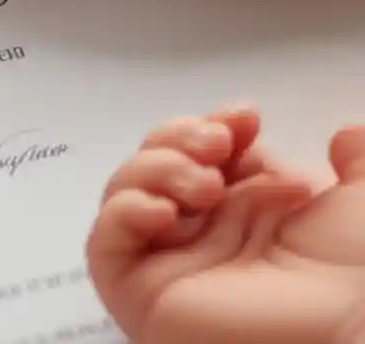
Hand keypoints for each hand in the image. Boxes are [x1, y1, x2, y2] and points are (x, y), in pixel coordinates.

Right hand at [87, 107, 364, 342]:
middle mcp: (207, 235)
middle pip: (152, 164)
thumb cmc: (364, 273)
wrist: (355, 328)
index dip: (208, 125)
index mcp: (252, 210)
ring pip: (122, 195)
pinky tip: (163, 210)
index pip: (199, 152)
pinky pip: (103, 245)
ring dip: (154, 169)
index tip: (242, 118)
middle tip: (218, 144)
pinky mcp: (142, 294)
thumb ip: (355, 158)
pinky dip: (123, 213)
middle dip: (176, 137)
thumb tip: (344, 136)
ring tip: (206, 185)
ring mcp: (172, 264)